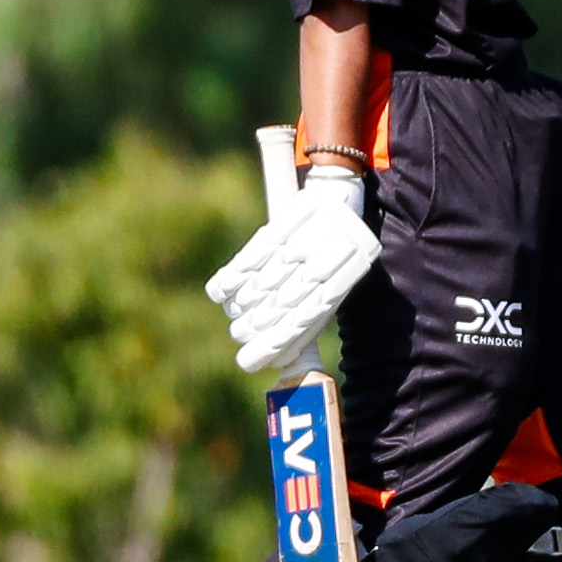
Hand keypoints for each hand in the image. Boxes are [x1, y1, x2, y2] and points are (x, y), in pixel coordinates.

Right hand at [205, 169, 379, 376]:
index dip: (266, 349)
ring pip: (252, 293)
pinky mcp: (276, 232)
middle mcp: (312, 274)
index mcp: (332, 292)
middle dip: (247, 329)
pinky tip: (222, 293)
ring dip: (237, 309)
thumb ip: (311, 319)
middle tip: (240, 332)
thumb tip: (281, 358)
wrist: (340, 198)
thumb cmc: (337, 253)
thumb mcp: (337, 286)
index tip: (246, 362)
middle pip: (267, 314)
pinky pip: (242, 265)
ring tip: (235, 313)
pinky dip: (227, 282)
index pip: (292, 330)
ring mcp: (292, 253)